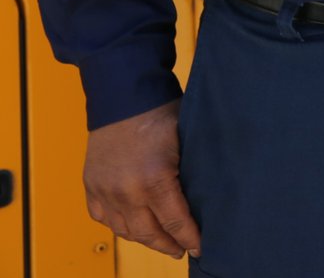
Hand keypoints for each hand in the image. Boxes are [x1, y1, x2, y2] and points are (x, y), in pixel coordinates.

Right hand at [83, 99, 200, 259]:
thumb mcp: (188, 141)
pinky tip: (133, 227)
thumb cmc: (161, 113)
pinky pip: (103, 218)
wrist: (123, 96)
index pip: (176, 222)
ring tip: (161, 242)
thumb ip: (192, 172)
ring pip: (124, 230)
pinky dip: (118, 225)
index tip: (200, 248)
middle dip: (168, 245)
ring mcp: (105, 190)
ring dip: (144, 239)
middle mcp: (126, 191)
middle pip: (149, 234)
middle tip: (182, 250)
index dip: (190, 239)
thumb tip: (209, 196)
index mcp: (155, 179)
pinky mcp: (91, 186)